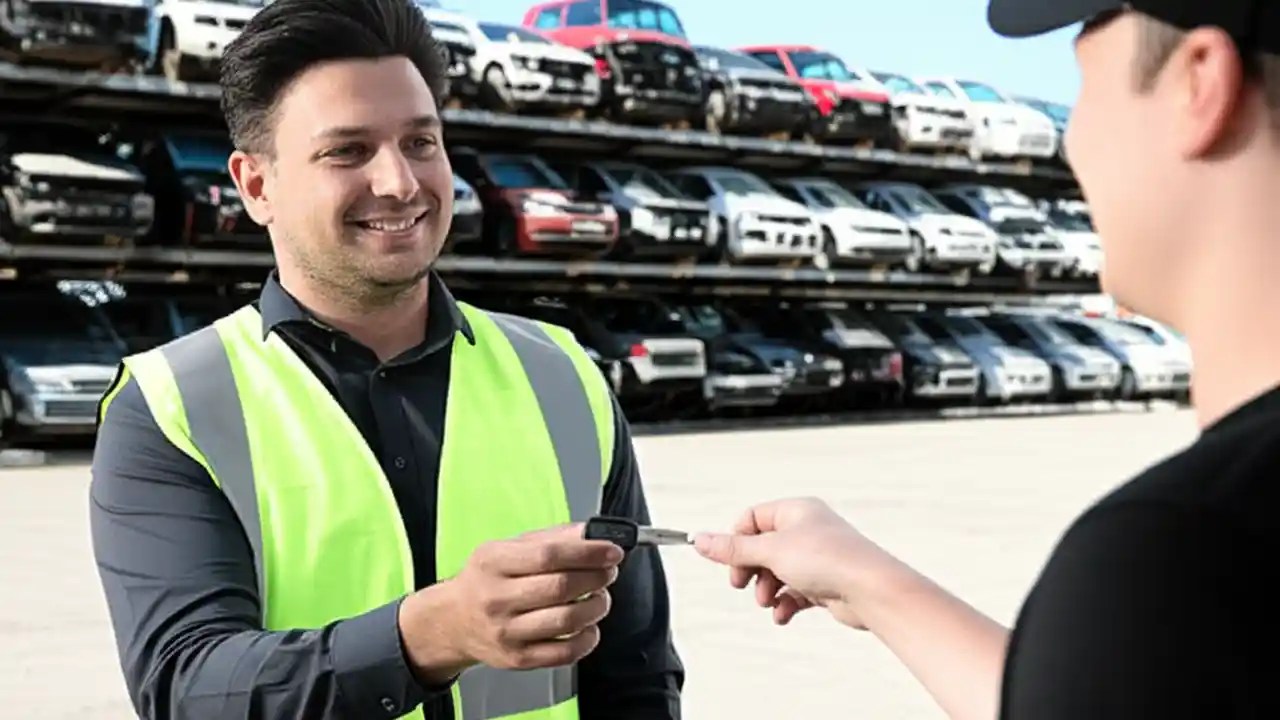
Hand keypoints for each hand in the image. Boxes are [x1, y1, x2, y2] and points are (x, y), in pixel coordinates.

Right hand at [400, 523, 624, 681]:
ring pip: (567, 621)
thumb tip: (592, 533)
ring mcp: (506, 632)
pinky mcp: (517, 659)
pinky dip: (588, 638)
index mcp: (493, 562)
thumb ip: (551, 538)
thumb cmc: (487, 579)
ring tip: (600, 597)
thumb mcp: (508, 548)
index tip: (612, 551)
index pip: (549, 555)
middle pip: (561, 588)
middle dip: (596, 577)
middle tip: (608, 572)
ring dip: (596, 606)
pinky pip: (564, 652)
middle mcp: (496, 598)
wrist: (453, 620)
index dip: (588, 552)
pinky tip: (589, 625)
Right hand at [693, 497, 900, 628]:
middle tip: (742, 584)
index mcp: (796, 511)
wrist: (872, 590)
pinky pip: (794, 592)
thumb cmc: (829, 560)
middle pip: (762, 548)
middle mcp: (807, 531)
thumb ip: (733, 549)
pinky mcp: (825, 584)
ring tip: (768, 601)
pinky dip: (785, 604)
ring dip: (766, 589)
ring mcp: (817, 558)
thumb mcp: (771, 551)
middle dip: (750, 570)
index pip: (752, 519)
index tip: (728, 562)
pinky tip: (783, 614)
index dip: (736, 541)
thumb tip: (698, 539)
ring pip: (777, 573)